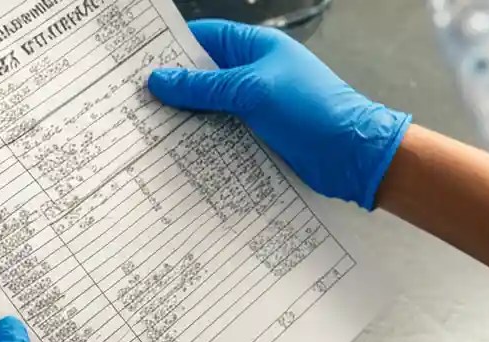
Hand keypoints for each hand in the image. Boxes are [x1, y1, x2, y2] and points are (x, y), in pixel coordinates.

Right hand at [148, 19, 410, 208]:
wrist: (354, 155)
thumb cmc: (310, 111)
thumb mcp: (251, 92)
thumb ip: (204, 87)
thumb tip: (159, 79)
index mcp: (256, 48)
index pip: (206, 38)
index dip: (174, 48)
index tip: (138, 62)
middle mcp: (256, 73)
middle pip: (206, 76)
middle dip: (174, 88)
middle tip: (135, 102)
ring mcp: (261, 106)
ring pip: (214, 108)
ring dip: (188, 119)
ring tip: (149, 132)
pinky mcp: (264, 135)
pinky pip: (228, 133)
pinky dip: (207, 141)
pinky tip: (182, 154)